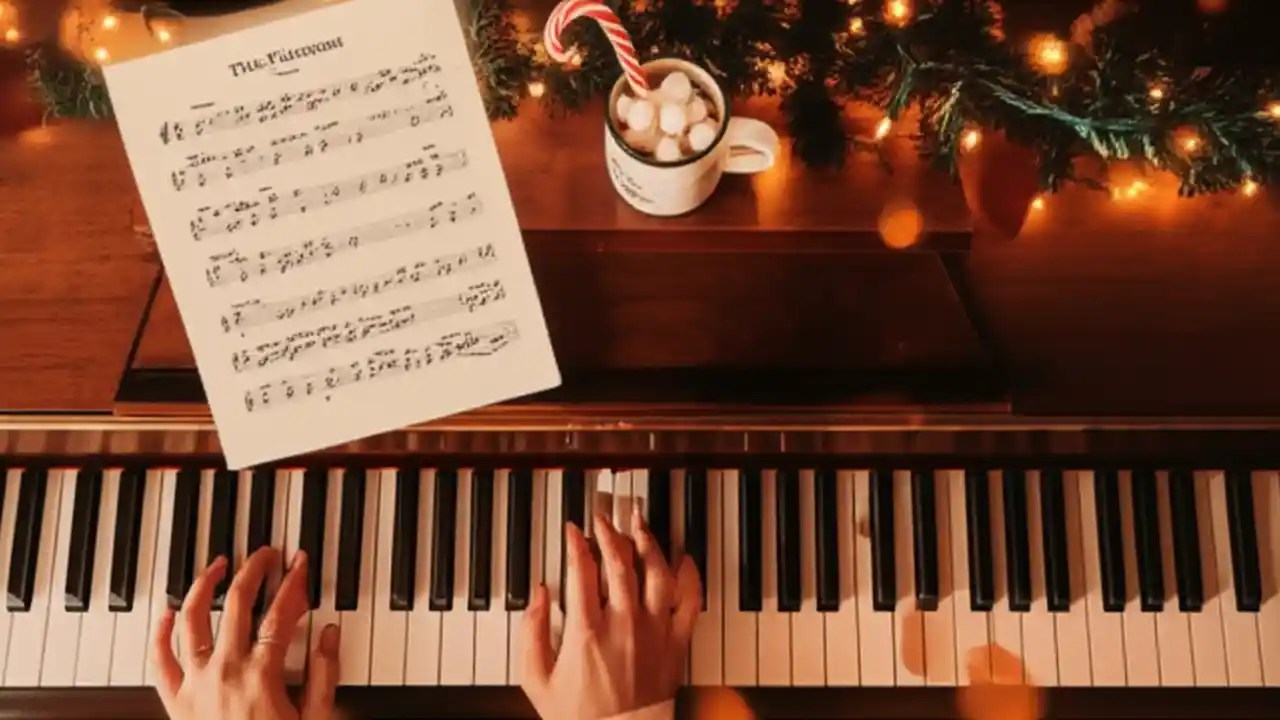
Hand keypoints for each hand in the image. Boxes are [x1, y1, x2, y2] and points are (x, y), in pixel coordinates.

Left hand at [150, 548, 340, 719]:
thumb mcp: (317, 719)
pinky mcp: (174, 702)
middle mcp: (224, 671)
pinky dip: (159, 632)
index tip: (299, 564)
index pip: (280, 613)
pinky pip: (158, 660)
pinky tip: (166, 611)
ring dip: (202, 585)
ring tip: (217, 566)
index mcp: (262, 675)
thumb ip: (326, 673)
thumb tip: (330, 633)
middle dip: (253, 569)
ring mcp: (195, 684)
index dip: (293, 582)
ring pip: (190, 619)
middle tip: (265, 554)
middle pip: (235, 603)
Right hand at [520, 508, 701, 719]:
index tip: (572, 530)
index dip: (575, 542)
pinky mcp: (676, 643)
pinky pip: (691, 602)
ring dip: (648, 543)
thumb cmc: (578, 714)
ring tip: (639, 523)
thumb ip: (532, 632)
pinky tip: (683, 559)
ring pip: (657, 573)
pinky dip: (690, 577)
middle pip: (620, 563)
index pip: (580, 570)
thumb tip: (538, 592)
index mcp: (586, 631)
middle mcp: (623, 625)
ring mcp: (654, 632)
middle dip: (609, 532)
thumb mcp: (536, 679)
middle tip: (603, 517)